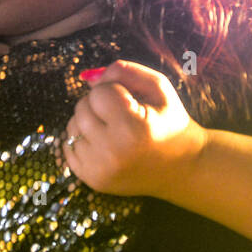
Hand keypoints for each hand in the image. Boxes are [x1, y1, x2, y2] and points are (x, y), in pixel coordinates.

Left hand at [62, 59, 208, 198]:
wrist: (183, 167)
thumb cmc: (171, 122)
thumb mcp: (158, 87)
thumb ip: (123, 71)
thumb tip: (86, 77)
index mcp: (131, 128)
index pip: (98, 93)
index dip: (114, 91)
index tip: (132, 102)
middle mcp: (112, 153)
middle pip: (81, 109)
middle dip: (99, 106)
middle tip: (123, 116)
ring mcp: (99, 170)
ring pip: (71, 128)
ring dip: (89, 123)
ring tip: (114, 131)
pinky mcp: (92, 181)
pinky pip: (68, 148)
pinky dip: (82, 141)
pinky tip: (104, 144)